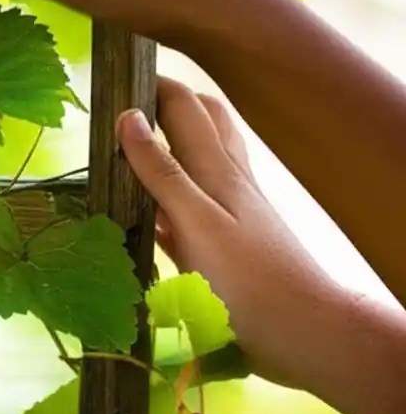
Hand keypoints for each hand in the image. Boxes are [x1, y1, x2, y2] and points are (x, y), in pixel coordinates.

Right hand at [118, 77, 405, 413]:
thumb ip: (162, 172)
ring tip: (126, 152)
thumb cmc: (247, 280)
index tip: (110, 81)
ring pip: (196, 162)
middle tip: (120, 110)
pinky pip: (188, 208)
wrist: (303, 332)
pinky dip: (163, 200)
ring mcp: (229, 213)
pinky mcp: (223, 244)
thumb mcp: (196, 222)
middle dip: (165, 105)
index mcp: (217, 169)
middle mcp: (227, 181)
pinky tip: (141, 215)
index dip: (151, 86)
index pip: (183, 105)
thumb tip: (127, 117)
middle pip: (200, 122)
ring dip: (166, 147)